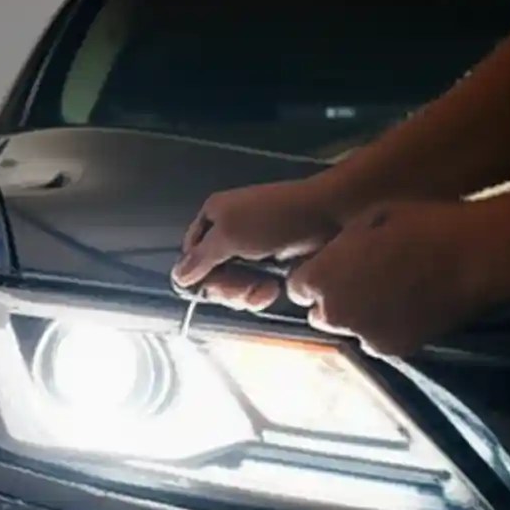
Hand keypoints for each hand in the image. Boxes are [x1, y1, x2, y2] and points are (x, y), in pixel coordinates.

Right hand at [172, 178, 343, 310]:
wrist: (331, 216)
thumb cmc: (277, 218)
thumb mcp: (229, 235)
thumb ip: (200, 259)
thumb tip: (178, 277)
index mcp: (212, 216)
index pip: (189, 256)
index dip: (199, 274)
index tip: (215, 281)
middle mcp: (228, 232)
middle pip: (209, 276)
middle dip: (228, 288)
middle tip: (247, 288)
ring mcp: (250, 250)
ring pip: (232, 286)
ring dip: (246, 293)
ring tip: (266, 289)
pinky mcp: (270, 264)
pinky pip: (253, 288)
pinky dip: (260, 293)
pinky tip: (274, 290)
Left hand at [286, 200, 490, 356]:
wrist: (469, 254)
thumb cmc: (417, 224)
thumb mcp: (364, 222)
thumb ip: (336, 248)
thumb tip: (327, 259)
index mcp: (320, 277)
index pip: (299, 287)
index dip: (317, 278)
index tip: (336, 269)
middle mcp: (334, 311)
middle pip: (321, 313)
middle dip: (335, 300)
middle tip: (365, 282)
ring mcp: (363, 334)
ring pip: (350, 329)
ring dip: (361, 317)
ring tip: (393, 294)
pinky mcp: (392, 349)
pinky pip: (379, 341)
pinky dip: (388, 329)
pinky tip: (409, 307)